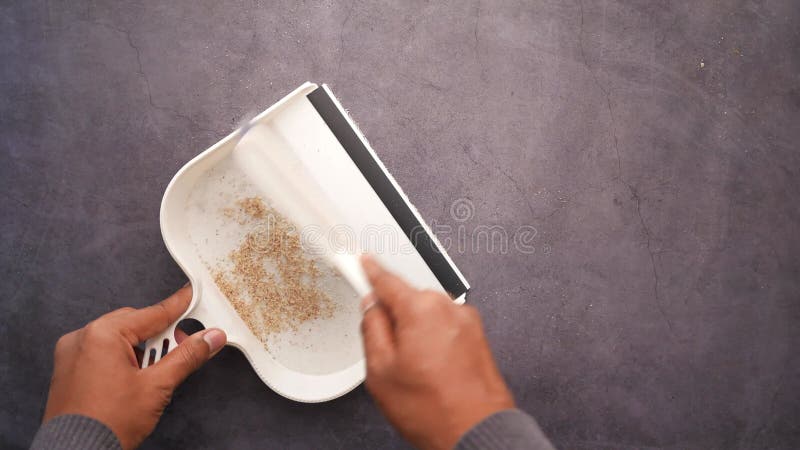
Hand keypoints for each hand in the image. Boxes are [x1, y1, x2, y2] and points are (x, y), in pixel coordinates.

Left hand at [42, 285, 226, 448]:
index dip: (179, 307)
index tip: (193, 297)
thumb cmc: (107, 423)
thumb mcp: (157, 386)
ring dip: (142, 349)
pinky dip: (122, 358)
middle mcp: (83, 338)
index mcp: (102, 334)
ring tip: (156, 373)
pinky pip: (102, 351)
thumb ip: (186, 357)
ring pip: (119, 338)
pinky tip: (136, 377)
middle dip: (161, 336)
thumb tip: (209, 339)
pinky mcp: (69, 369)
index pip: (152, 314)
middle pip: (135, 324)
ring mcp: (73, 353)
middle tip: (183, 348)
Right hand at [359, 256, 514, 449]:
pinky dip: (435, 342)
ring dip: (417, 332)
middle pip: (409, 299)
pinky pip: (446, 328)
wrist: (476, 432)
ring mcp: (467, 321)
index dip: (369, 270)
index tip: (362, 261)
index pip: (387, 280)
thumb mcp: (381, 370)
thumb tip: (372, 308)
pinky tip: (433, 372)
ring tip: (417, 372)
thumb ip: (372, 328)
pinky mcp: (478, 336)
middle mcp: (448, 308)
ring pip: (428, 315)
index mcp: (421, 309)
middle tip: (389, 353)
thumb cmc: (434, 409)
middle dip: (395, 317)